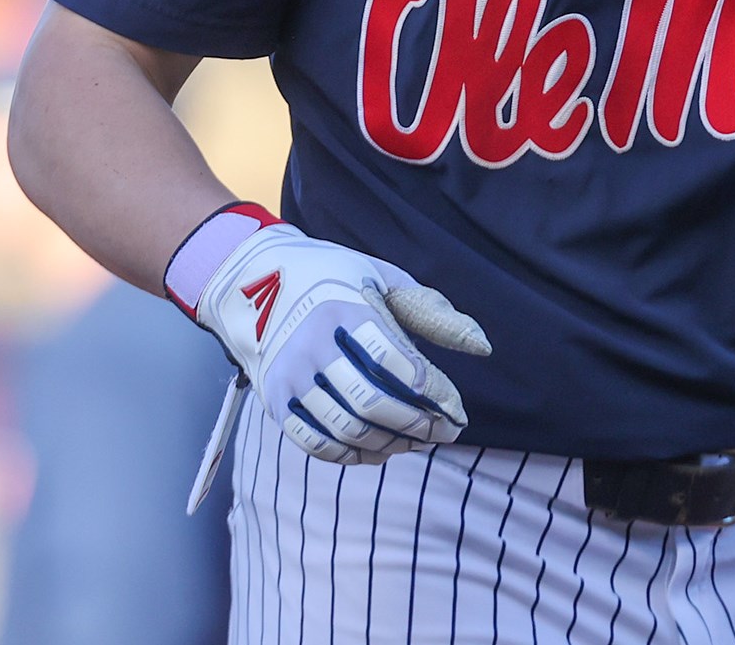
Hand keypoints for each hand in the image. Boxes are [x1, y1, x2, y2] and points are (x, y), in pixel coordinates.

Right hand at [183, 215, 491, 463]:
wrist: (251, 281)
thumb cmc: (332, 278)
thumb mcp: (381, 279)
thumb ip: (431, 312)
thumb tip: (482, 347)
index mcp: (344, 310)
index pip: (400, 366)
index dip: (436, 394)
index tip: (458, 409)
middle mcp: (312, 347)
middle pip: (375, 404)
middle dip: (419, 425)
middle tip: (446, 431)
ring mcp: (289, 378)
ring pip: (348, 431)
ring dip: (391, 445)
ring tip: (416, 440)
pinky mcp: (275, 401)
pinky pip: (317, 444)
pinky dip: (353, 456)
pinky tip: (379, 450)